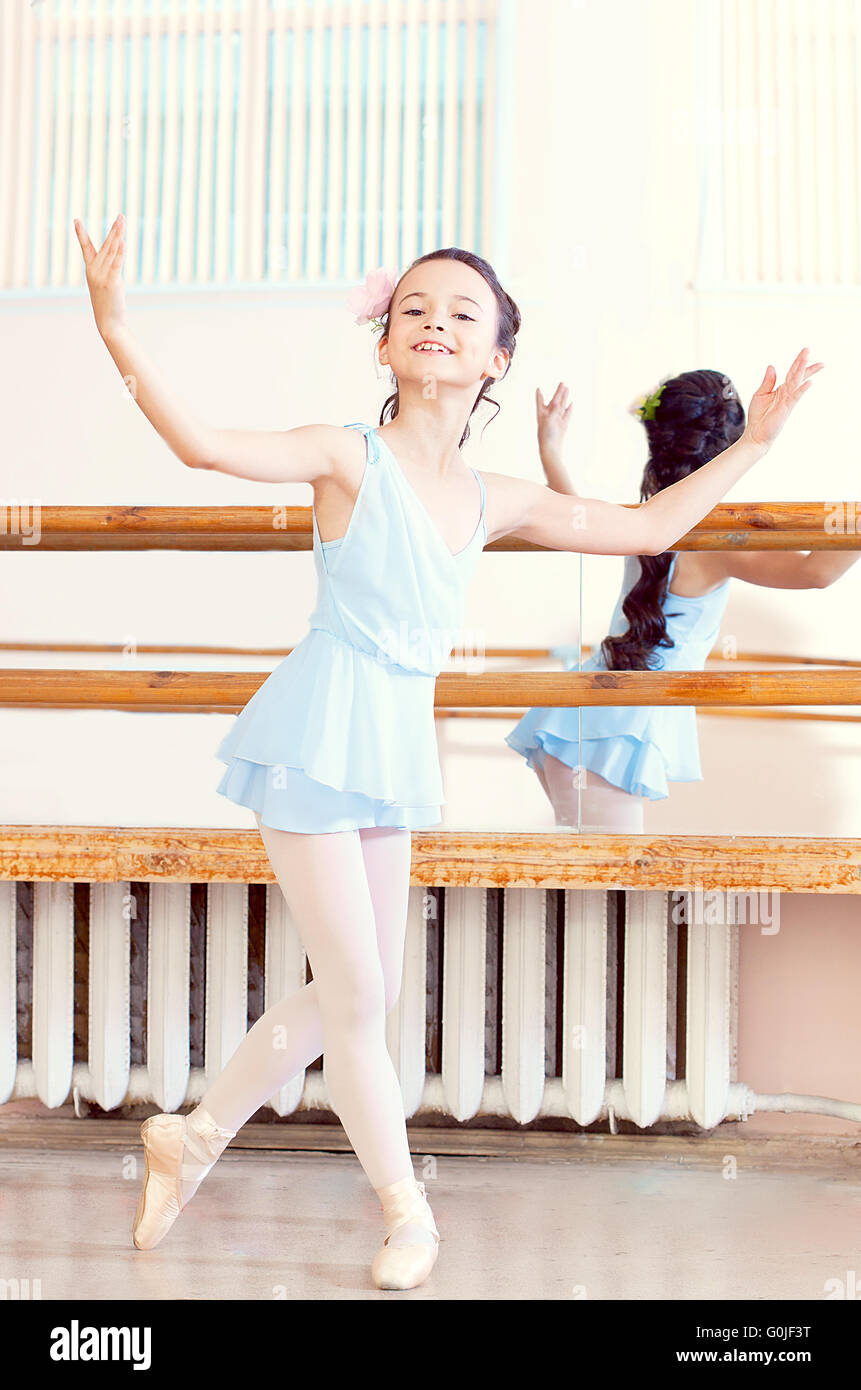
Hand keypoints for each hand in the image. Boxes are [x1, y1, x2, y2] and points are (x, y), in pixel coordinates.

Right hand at [74, 213, 126, 336]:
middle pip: (106, 245)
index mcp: (91, 269)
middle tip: (121, 216)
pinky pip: (116, 264)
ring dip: (118, 235)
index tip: (75, 220)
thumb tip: (118, 254)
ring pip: (112, 251)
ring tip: (123, 222)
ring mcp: (102, 275)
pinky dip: (120, 252)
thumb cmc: (108, 303)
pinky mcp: (111, 282)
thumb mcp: (107, 283)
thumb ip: (111, 268)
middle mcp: (94, 270)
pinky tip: (123, 241)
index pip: (86, 248)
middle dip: (114, 230)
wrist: (108, 321)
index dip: (81, 234)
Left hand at [536, 381, 571, 453]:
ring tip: (567, 389)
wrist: (551, 450)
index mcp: (541, 415)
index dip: (539, 395)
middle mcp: (548, 417)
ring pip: (561, 406)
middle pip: (553, 401)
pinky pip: (567, 415)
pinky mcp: (563, 426)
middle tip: (562, 383)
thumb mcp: (549, 420)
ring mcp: (556, 421)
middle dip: (557, 392)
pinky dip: (569, 409)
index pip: (540, 401)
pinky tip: (571, 403)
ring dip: (564, 397)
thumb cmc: (546, 436)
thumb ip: (553, 410)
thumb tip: (557, 401)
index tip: (538, 388)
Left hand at [744, 347, 823, 448]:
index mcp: (781, 389)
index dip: (798, 362)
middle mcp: (786, 393)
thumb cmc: (759, 416)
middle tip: (808, 350)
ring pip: (796, 382)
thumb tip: (772, 366)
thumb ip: (768, 381)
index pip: (792, 373)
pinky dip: (802, 389)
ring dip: (802, 370)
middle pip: (797, 374)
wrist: (756, 434)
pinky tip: (809, 382)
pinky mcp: (786, 408)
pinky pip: (795, 397)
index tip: (806, 351)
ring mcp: (787, 400)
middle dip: (803, 362)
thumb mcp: (761, 394)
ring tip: (807, 358)